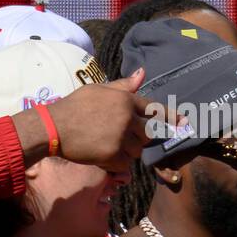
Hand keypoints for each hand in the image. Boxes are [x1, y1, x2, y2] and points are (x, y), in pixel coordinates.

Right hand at [19, 69, 168, 170]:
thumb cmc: (75, 107)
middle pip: (147, 134)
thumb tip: (143, 73)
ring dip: (125, 150)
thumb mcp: (98, 90)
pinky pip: (126, 163)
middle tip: (114, 135)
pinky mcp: (114, 154)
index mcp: (125, 100)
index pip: (154, 109)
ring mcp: (121, 136)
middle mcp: (127, 117)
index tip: (185, 122)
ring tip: (104, 142)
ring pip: (137, 150)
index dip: (170, 116)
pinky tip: (100, 153)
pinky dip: (116, 162)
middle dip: (135, 137)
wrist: (52, 127)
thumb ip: (123, 86)